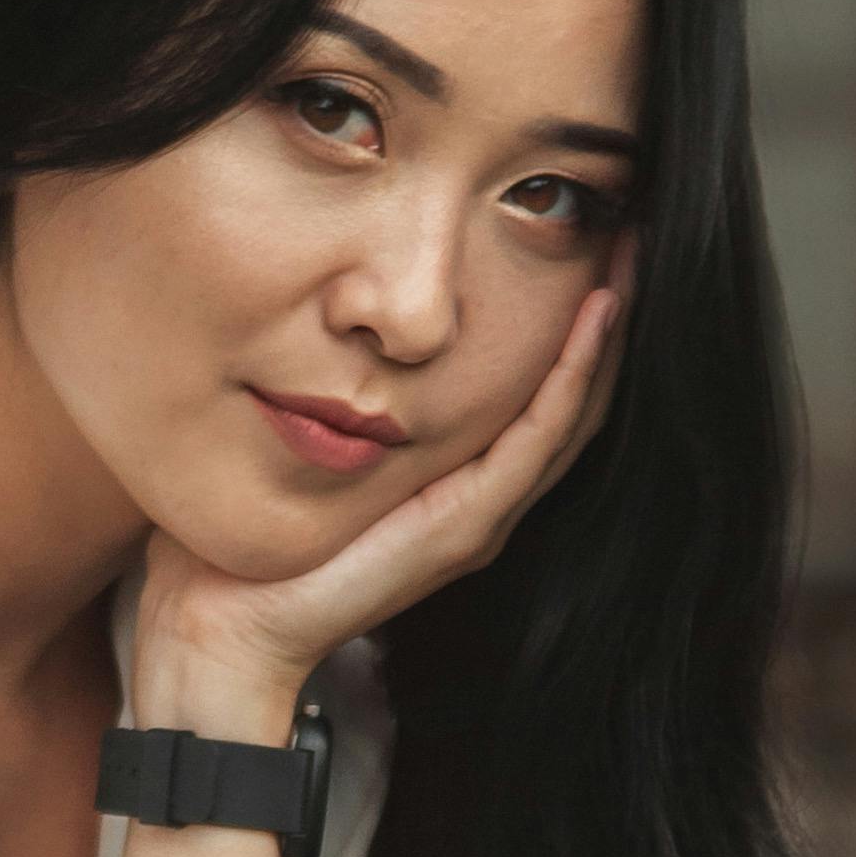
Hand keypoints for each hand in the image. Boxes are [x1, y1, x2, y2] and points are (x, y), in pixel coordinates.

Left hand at [137, 255, 631, 730]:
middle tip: (634, 224)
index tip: (580, 228)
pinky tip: (595, 319)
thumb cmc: (236, 542)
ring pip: (574, 410)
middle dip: (608, 307)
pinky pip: (535, 441)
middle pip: (573, 391)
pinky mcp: (464, 528)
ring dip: (609, 331)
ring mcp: (479, 516)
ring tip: (633, 252)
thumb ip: (309, 382)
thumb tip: (292, 297)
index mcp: (447, 479)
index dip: (564, 313)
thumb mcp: (284, 436)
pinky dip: (572, 378)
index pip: (531, 385)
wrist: (220, 631)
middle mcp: (479, 497)